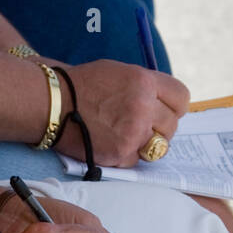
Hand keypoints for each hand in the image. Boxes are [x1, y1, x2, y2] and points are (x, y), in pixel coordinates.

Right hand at [48, 59, 189, 168]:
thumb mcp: (119, 72)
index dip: (173, 107)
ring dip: (146, 144)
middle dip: (158, 127)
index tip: (164, 111)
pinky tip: (111, 144)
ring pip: (159, 146)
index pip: (181, 98)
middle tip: (139, 126)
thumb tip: (163, 103)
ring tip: (126, 136)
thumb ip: (144, 86)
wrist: (51, 103)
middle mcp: (143, 106)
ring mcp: (133, 132)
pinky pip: (137, 160)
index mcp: (144, 81)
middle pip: (172, 125)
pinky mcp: (121, 153)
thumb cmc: (81, 85)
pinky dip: (126, 155)